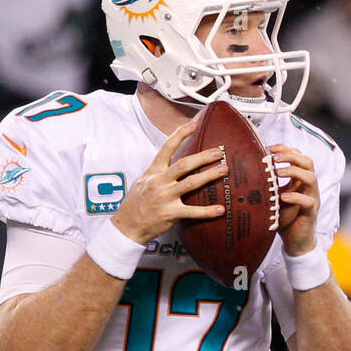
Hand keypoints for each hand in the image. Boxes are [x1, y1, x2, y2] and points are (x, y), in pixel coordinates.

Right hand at [113, 118, 227, 245]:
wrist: (127, 226)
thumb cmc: (136, 203)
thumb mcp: (143, 181)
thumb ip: (158, 171)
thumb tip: (172, 161)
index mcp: (153, 172)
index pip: (167, 148)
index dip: (180, 134)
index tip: (193, 125)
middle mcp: (159, 182)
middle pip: (184, 164)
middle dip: (203, 157)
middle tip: (218, 152)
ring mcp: (165, 198)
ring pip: (191, 183)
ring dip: (209, 175)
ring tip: (223, 169)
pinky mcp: (171, 214)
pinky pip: (193, 212)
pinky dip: (208, 211)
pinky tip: (220, 209)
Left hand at [269, 143, 319, 255]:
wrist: (296, 242)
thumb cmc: (285, 218)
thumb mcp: (275, 198)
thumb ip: (269, 185)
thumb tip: (248, 172)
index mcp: (301, 180)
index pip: (299, 156)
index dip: (286, 149)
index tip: (269, 148)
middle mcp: (309, 187)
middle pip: (308, 162)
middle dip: (291, 155)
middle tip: (274, 156)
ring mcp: (312, 199)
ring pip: (311, 178)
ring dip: (294, 171)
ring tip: (278, 172)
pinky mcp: (310, 214)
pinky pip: (308, 202)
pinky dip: (296, 197)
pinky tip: (283, 196)